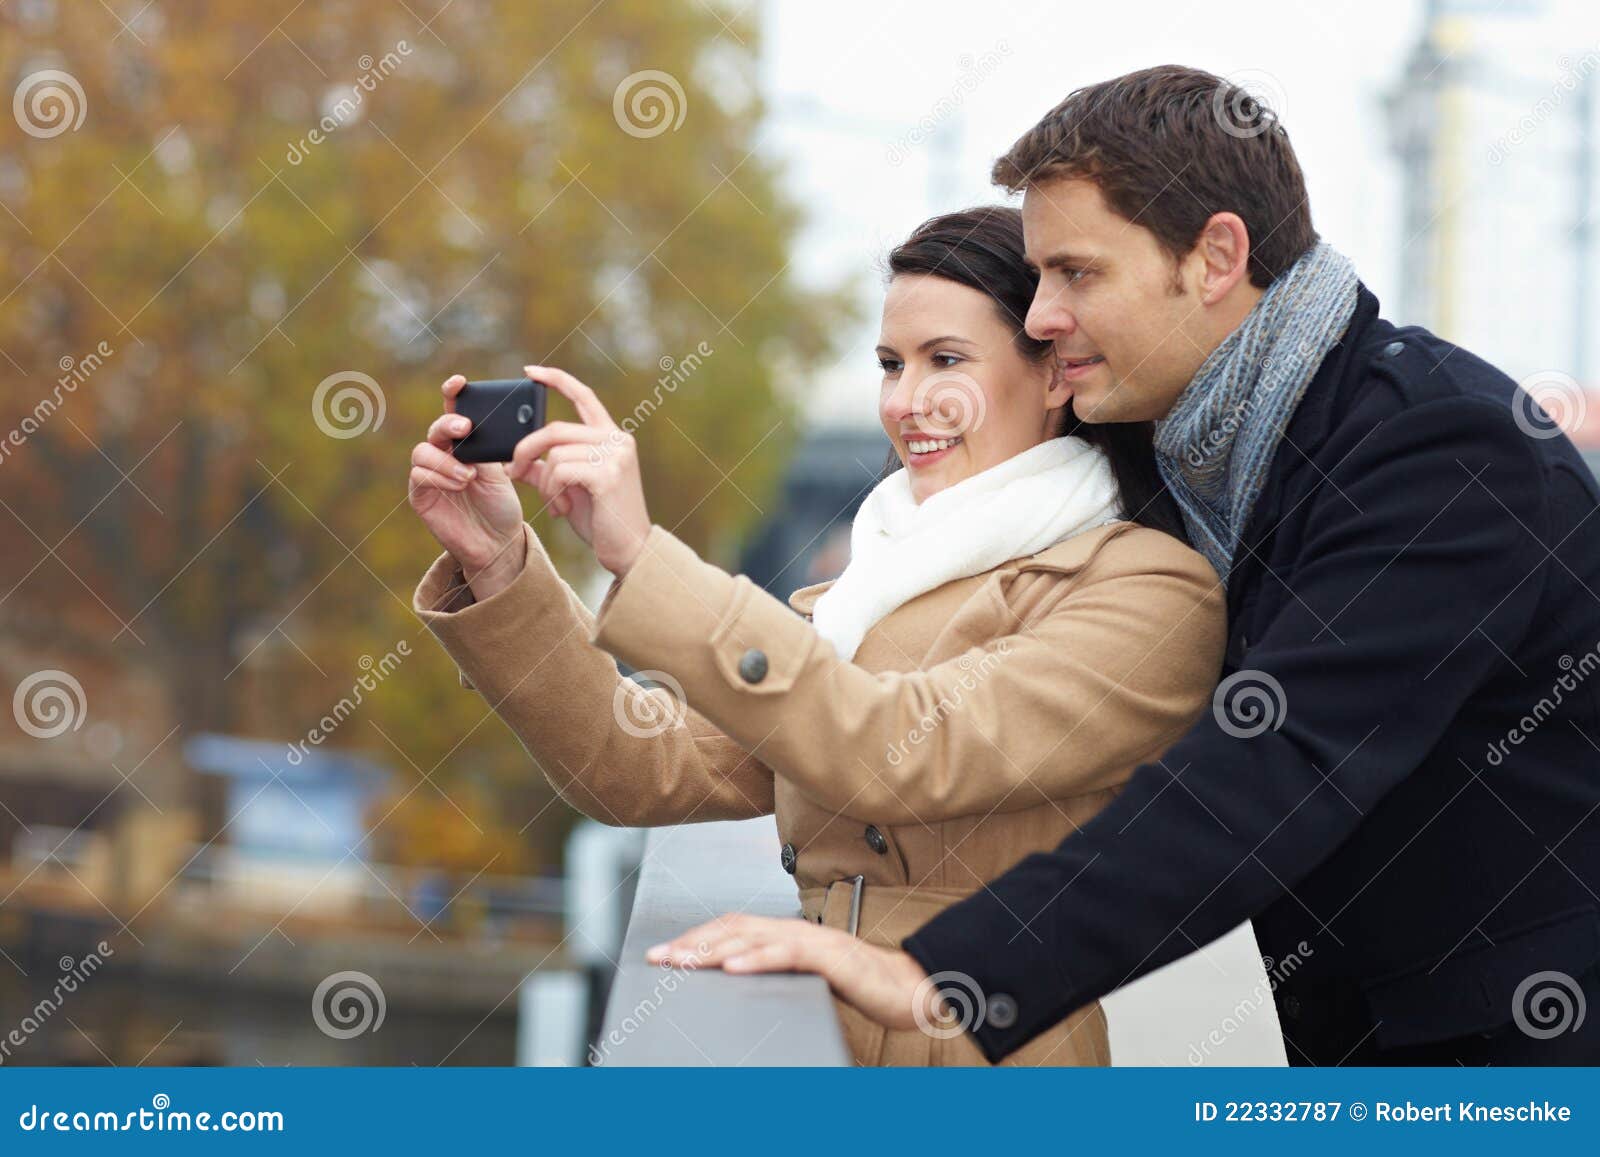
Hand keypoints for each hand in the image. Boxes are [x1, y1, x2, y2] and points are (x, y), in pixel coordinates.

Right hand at [407, 374, 524, 598]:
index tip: (459, 382)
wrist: (498, 541)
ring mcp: (429, 473)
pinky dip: (439, 477)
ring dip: (446, 460)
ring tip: (469, 476)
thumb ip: (491, 445)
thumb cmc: (501, 504)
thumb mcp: (502, 469)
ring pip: (422, 451)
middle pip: (436, 428)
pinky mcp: (420, 495)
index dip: (452, 393)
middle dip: (448, 424)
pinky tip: (459, 484)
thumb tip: (498, 421)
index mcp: (465, 441)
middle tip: (465, 429)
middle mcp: (444, 453)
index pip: (453, 410)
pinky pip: (419, 475)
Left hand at [507, 364, 651, 578]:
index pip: (583, 396)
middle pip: (555, 429)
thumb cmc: (602, 520)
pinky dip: (553, 491)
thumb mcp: (570, 488)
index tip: (529, 371)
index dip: (556, 379)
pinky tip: (562, 510)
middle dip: (526, 450)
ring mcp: (616, 456)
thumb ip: (547, 469)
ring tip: (554, 504)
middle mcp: (618, 440)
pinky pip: (561, 470)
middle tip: (512, 472)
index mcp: (612, 437)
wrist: (630, 551)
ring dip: (545, 482)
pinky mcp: (608, 475)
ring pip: (555, 453)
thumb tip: (516, 459)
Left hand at [646, 913, 932, 1031]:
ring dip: (713, 950)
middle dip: (692, 943)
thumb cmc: (864, 986)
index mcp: (788, 934)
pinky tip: (733, 968)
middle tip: (659, 959)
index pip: (733, 929)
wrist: (912, 987)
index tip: (663, 956)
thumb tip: (740, 986)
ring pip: (754, 938)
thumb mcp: (808, 981)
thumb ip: (778, 976)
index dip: (696, 939)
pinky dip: (757, 959)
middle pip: (734, 929)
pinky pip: (788, 954)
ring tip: (683, 962)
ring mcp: (814, 941)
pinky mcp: (832, 957)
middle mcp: (796, 930)